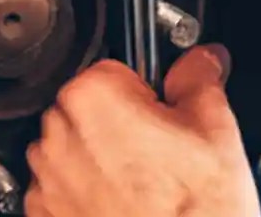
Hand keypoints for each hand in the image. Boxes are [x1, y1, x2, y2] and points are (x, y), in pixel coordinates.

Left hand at [25, 46, 260, 216]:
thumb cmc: (195, 211)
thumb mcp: (216, 129)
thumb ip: (200, 78)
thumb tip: (201, 60)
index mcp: (94, 97)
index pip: (114, 67)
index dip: (144, 91)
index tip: (161, 111)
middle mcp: (58, 135)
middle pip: (88, 106)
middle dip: (120, 122)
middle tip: (161, 150)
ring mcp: (47, 180)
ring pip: (73, 147)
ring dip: (99, 157)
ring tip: (146, 182)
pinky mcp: (43, 215)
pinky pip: (60, 187)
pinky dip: (85, 192)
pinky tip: (123, 204)